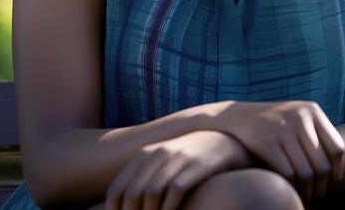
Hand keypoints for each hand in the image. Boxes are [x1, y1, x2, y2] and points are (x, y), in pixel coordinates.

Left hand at [106, 129, 247, 209]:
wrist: (227, 140)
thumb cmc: (191, 158)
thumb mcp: (164, 161)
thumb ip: (143, 177)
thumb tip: (123, 203)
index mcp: (145, 155)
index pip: (117, 189)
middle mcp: (159, 154)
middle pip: (133, 193)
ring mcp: (179, 158)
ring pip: (152, 192)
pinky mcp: (198, 165)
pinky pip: (176, 190)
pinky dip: (169, 208)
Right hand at [208, 100, 344, 203]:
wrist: (236, 115)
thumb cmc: (273, 124)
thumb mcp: (297, 120)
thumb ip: (316, 135)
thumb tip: (337, 166)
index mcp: (313, 111)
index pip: (337, 149)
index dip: (337, 172)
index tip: (331, 185)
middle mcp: (300, 117)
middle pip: (322, 164)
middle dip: (321, 188)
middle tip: (317, 198)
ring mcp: (282, 128)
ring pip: (305, 172)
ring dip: (307, 192)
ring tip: (306, 199)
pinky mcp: (264, 141)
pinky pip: (287, 173)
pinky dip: (291, 188)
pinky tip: (290, 192)